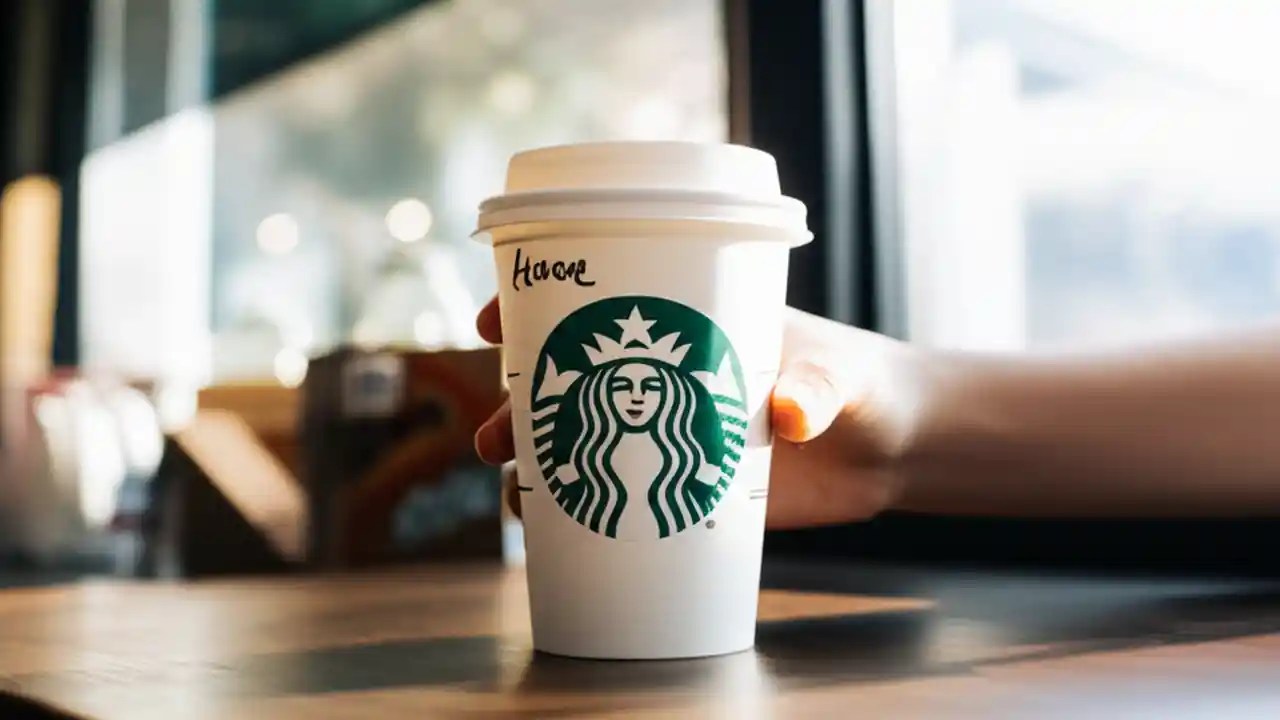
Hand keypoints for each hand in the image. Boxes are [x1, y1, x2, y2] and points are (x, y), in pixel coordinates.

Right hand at [474, 298, 915, 528]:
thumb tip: (787, 417)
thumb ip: (815, 391)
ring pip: (579, 447)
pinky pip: (614, 499)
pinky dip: (575, 515)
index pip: (592, 304)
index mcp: (682, 325)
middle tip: (495, 435)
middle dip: (517, 407)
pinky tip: (550, 537)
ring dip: (533, 466)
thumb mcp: (838, 375)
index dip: (532, 307)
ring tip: (516, 497)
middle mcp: (660, 381)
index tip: (492, 323)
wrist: (887, 448)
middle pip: (567, 386)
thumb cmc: (860, 382)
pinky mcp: (683, 488)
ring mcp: (666, 437)